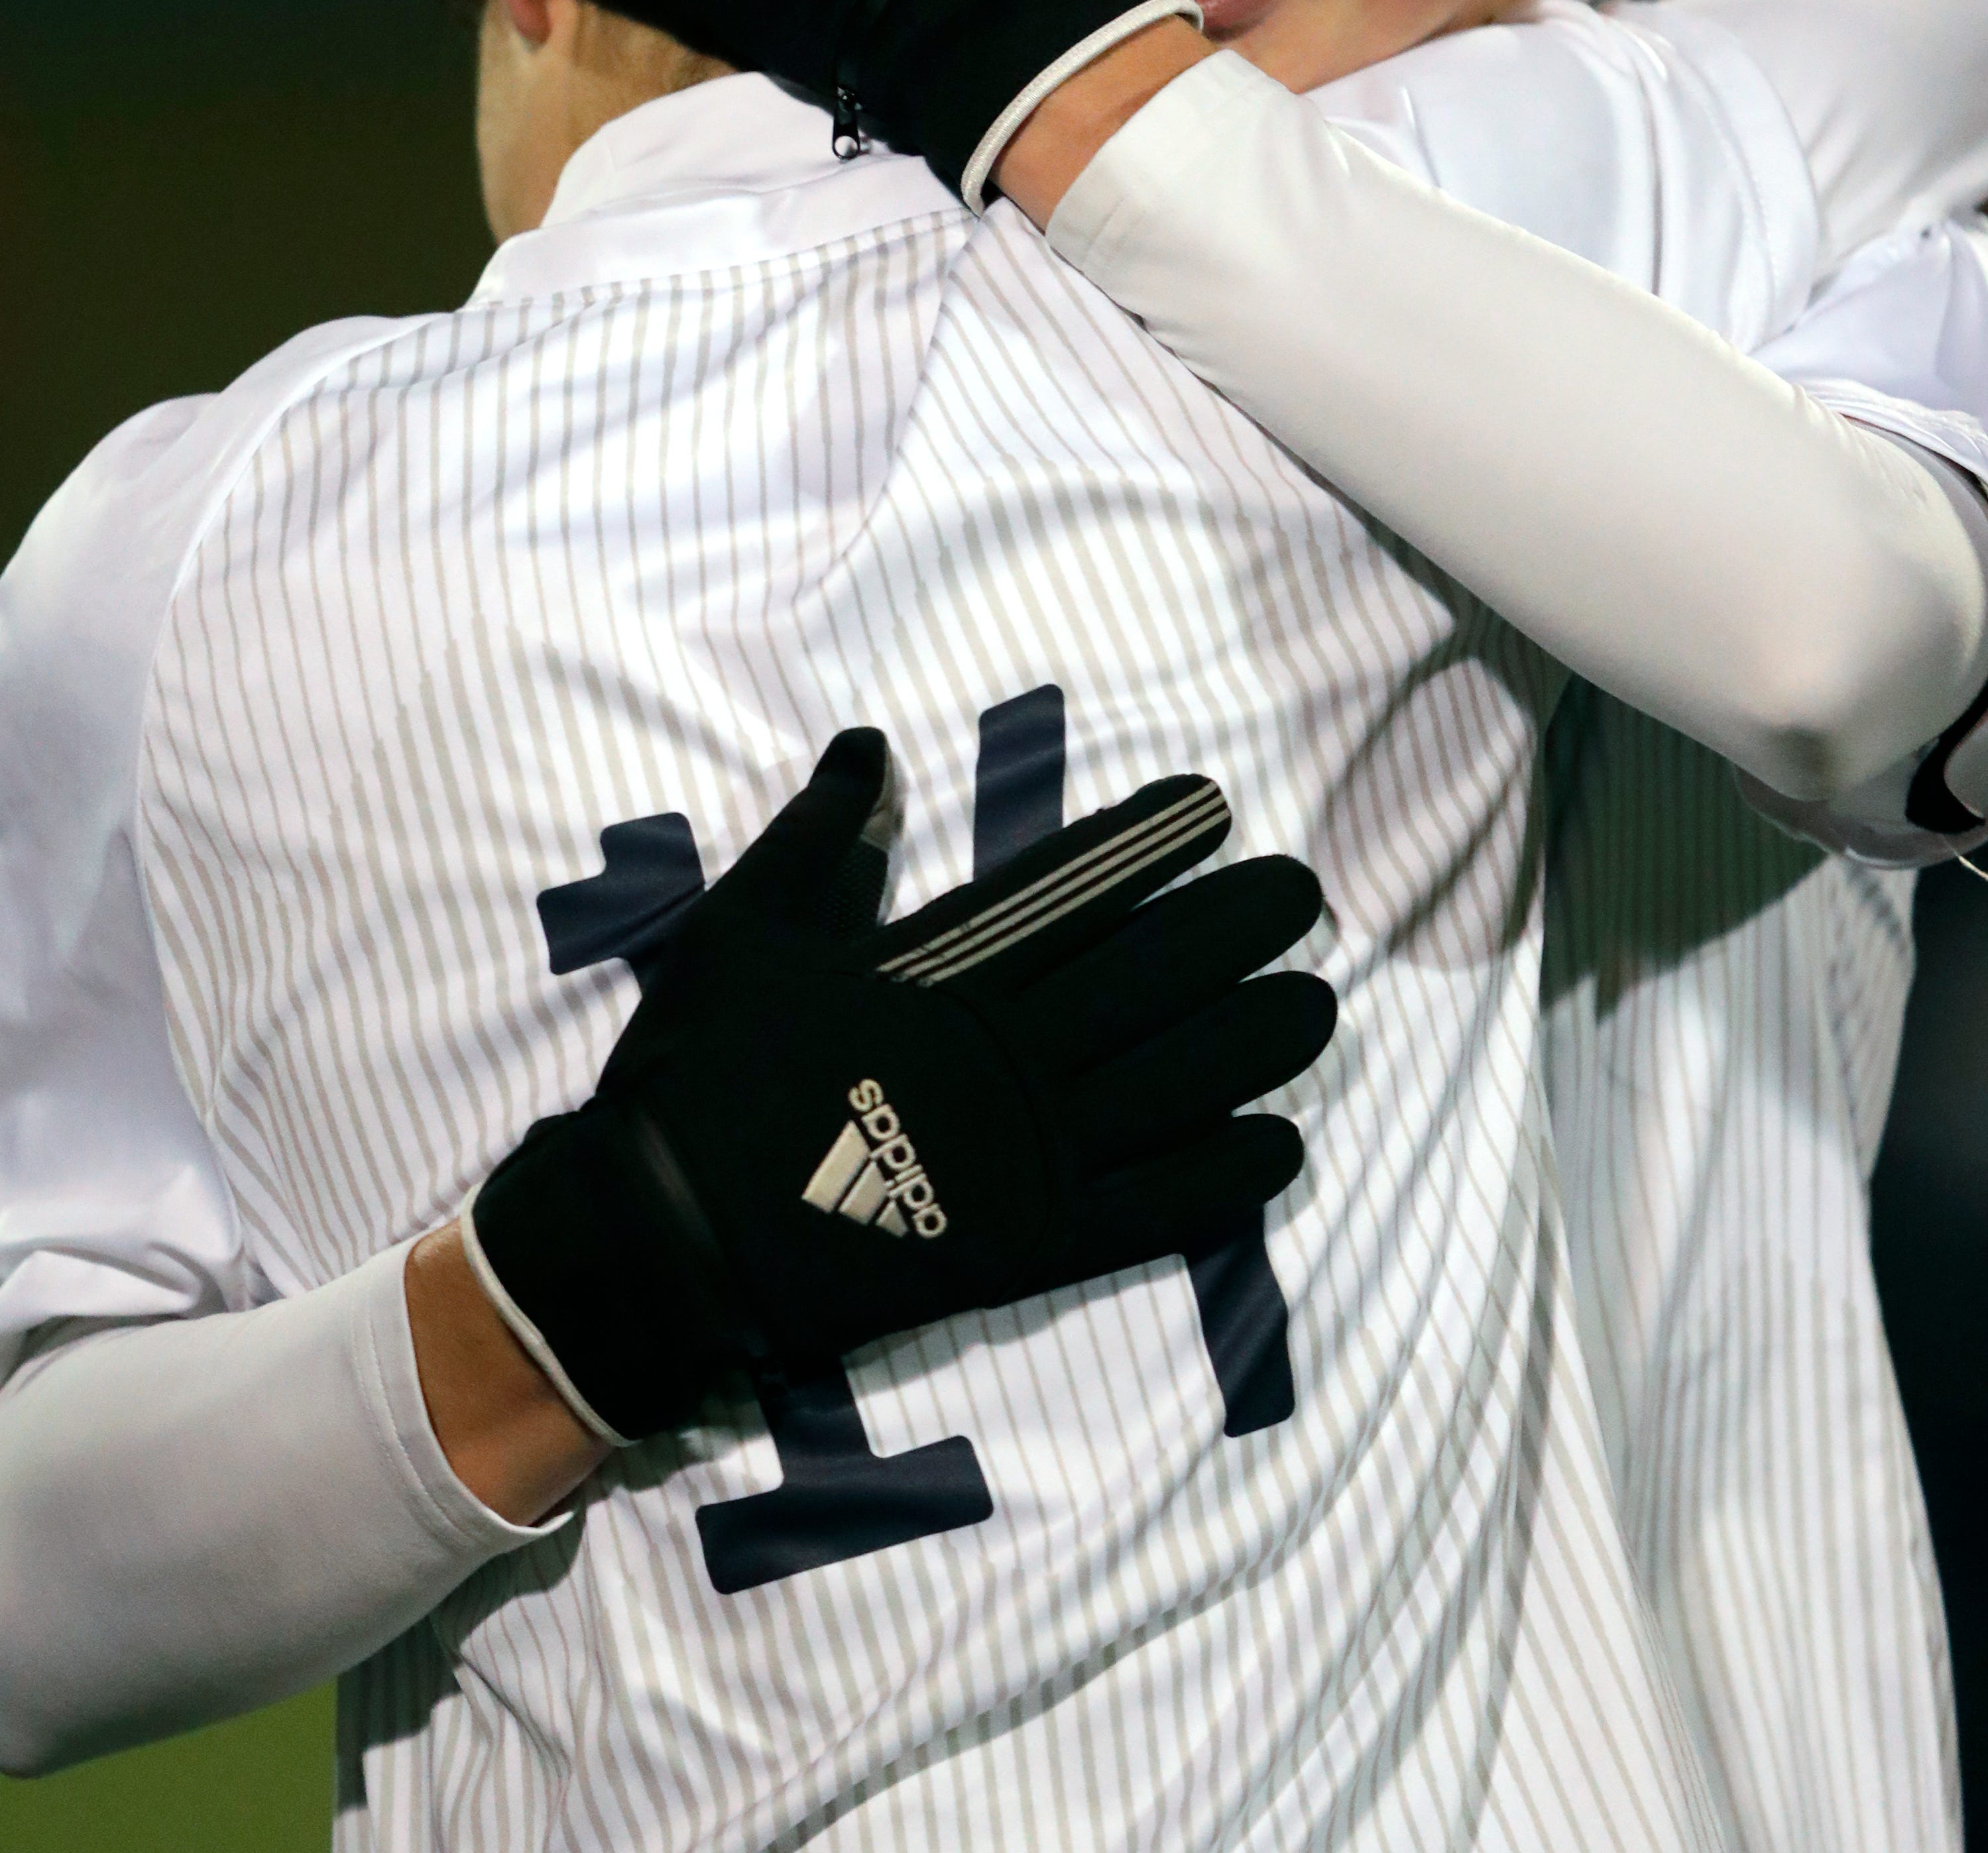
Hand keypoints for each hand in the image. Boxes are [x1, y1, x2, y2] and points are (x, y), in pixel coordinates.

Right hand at [463, 729, 1331, 1441]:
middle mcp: (1001, 1050)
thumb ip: (820, 833)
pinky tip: (1282, 1148)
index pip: (1071, 886)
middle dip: (1236, 926)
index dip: (1150, 844)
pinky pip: (1151, 1208)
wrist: (668, 1235)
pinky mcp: (1026, 1243)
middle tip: (1303, 892)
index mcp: (938, 969)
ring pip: (1174, 1083)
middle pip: (1150, 974)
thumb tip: (871, 743)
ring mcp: (1022, 1151)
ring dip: (1254, 1041)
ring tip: (1318, 1002)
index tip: (1212, 807)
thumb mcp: (741, 922)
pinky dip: (1222, 1178)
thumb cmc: (702, 1068)